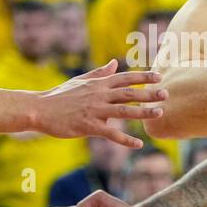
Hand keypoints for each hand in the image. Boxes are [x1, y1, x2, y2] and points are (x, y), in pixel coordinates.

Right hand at [33, 60, 167, 146]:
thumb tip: (114, 63)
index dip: (143, 76)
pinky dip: (125, 139)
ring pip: (123, 110)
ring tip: (158, 113)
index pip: (125, 77)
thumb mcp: (80, 81)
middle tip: (166, 94)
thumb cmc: (59, 96)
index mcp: (98, 84)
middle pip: (128, 92)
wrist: (40, 109)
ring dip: (142, 112)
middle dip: (149, 93)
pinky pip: (111, 133)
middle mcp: (99, 94)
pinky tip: (138, 144)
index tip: (159, 76)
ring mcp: (94, 110)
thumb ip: (99, 73)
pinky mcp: (88, 126)